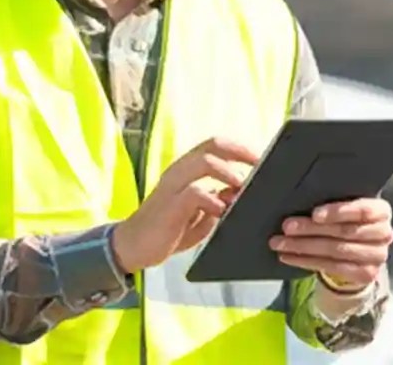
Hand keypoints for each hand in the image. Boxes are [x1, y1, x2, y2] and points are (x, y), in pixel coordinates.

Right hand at [111, 137, 258, 272]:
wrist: (132, 246)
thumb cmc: (167, 230)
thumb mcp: (199, 215)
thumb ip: (217, 201)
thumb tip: (238, 194)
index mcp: (186, 170)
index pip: (214, 145)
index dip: (240, 148)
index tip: (260, 159)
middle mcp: (179, 171)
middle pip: (212, 145)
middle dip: (240, 152)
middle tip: (259, 166)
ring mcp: (173, 186)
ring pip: (203, 161)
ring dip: (228, 172)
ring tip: (241, 187)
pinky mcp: (170, 204)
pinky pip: (195, 192)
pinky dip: (213, 200)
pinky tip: (220, 212)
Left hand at [269, 197, 392, 291]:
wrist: (357, 249)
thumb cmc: (346, 219)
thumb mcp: (344, 204)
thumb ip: (331, 197)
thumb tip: (295, 193)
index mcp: (381, 210)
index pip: (362, 210)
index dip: (338, 212)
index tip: (314, 214)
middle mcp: (384, 233)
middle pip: (344, 231)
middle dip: (311, 229)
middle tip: (287, 226)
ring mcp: (377, 256)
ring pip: (335, 250)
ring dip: (303, 247)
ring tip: (280, 243)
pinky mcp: (365, 274)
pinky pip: (332, 268)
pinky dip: (306, 261)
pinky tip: (288, 257)